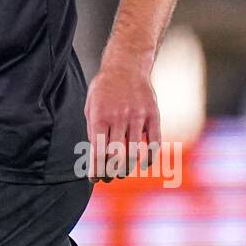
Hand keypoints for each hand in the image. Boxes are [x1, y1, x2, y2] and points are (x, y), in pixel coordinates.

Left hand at [84, 63, 160, 182]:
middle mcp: (119, 117)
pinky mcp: (154, 115)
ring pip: (135, 152)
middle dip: (111, 172)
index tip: (94, 179)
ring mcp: (138, 116)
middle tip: (109, 178)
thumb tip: (96, 157)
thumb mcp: (91, 106)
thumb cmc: (104, 89)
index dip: (96, 170)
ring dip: (128, 167)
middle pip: (116, 156)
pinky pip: (155, 143)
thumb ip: (93, 130)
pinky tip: (143, 164)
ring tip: (122, 172)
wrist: (126, 66)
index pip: (98, 152)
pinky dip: (150, 158)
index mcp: (100, 116)